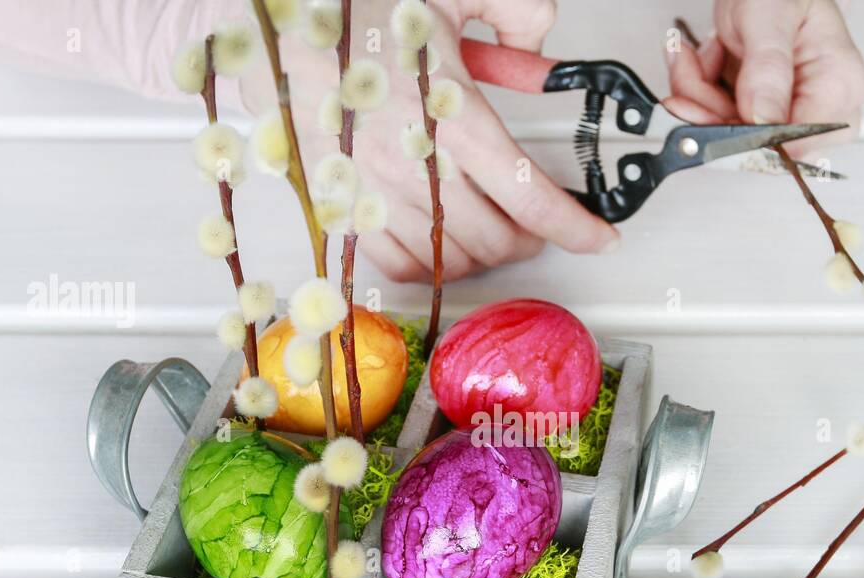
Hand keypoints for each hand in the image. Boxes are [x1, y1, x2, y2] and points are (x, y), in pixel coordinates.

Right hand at [243, 0, 619, 282]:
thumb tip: (539, 41)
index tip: (599, 238)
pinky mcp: (339, 202)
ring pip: (447, 256)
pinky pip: (393, 260)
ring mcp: (371, 189)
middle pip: (493, 236)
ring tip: (497, 235)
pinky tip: (442, 247)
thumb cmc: (348, 4)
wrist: (264, 15)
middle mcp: (408, 160)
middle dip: (531, 241)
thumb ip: (514, 6)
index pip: (527, 192)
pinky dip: (429, 266)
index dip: (573, 226)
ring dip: (484, 256)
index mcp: (445, 110)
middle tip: (542, 227)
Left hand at [663, 0, 863, 156]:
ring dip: (698, 97)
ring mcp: (788, 108)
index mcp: (838, 83)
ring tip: (693, 59)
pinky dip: (699, 91)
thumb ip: (767, 69)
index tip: (715, 119)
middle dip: (713, 112)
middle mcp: (819, 103)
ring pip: (730, 134)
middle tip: (693, 78)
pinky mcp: (759, 108)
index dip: (751, 140)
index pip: (798, 143)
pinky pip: (719, 119)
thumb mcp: (771, 16)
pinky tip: (700, 62)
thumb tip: (764, 119)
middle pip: (758, 143)